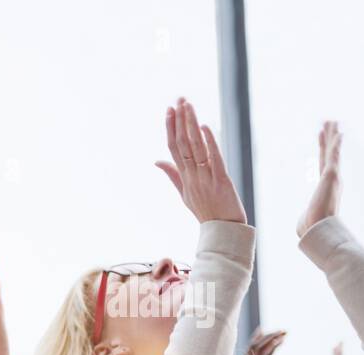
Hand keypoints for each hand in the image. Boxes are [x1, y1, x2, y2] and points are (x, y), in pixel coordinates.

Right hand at [155, 98, 246, 224]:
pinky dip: (209, 142)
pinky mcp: (221, 180)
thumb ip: (172, 174)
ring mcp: (205, 178)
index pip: (173, 148)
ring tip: (188, 105)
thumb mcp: (184, 193)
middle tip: (179, 99)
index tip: (169, 110)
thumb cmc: (205, 210)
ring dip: (191, 125)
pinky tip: (205, 126)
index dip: (170, 128)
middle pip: (182, 144)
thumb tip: (157, 160)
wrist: (222, 230)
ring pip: (195, 148)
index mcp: (184, 177)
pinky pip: (214, 159)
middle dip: (180, 120)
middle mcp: (192, 176)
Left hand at [297, 120, 342, 237]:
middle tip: (329, 122)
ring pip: (332, 151)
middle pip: (328, 153)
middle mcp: (332, 179)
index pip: (323, 162)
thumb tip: (302, 224)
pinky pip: (334, 155)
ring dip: (332, 135)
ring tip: (331, 121)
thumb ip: (307, 214)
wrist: (318, 228)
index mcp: (325, 186)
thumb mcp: (306, 217)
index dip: (322, 148)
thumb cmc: (311, 227)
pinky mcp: (331, 175)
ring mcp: (333, 176)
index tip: (321, 136)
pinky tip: (338, 132)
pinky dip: (336, 144)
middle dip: (328, 137)